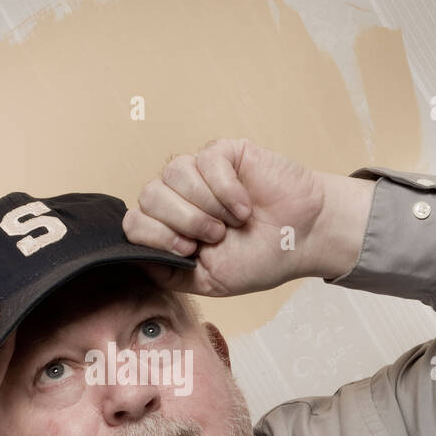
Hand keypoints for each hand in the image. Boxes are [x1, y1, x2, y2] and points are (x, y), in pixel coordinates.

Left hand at [122, 138, 361, 296]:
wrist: (303, 239)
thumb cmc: (259, 258)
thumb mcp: (208, 280)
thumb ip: (168, 272)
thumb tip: (132, 257)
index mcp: (169, 228)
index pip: (134, 222)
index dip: (156, 236)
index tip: (188, 250)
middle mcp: (178, 198)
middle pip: (150, 196)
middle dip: (184, 221)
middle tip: (215, 236)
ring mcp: (199, 173)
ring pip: (174, 173)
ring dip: (205, 205)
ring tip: (230, 222)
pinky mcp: (223, 154)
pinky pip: (206, 160)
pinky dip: (225, 189)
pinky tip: (244, 205)